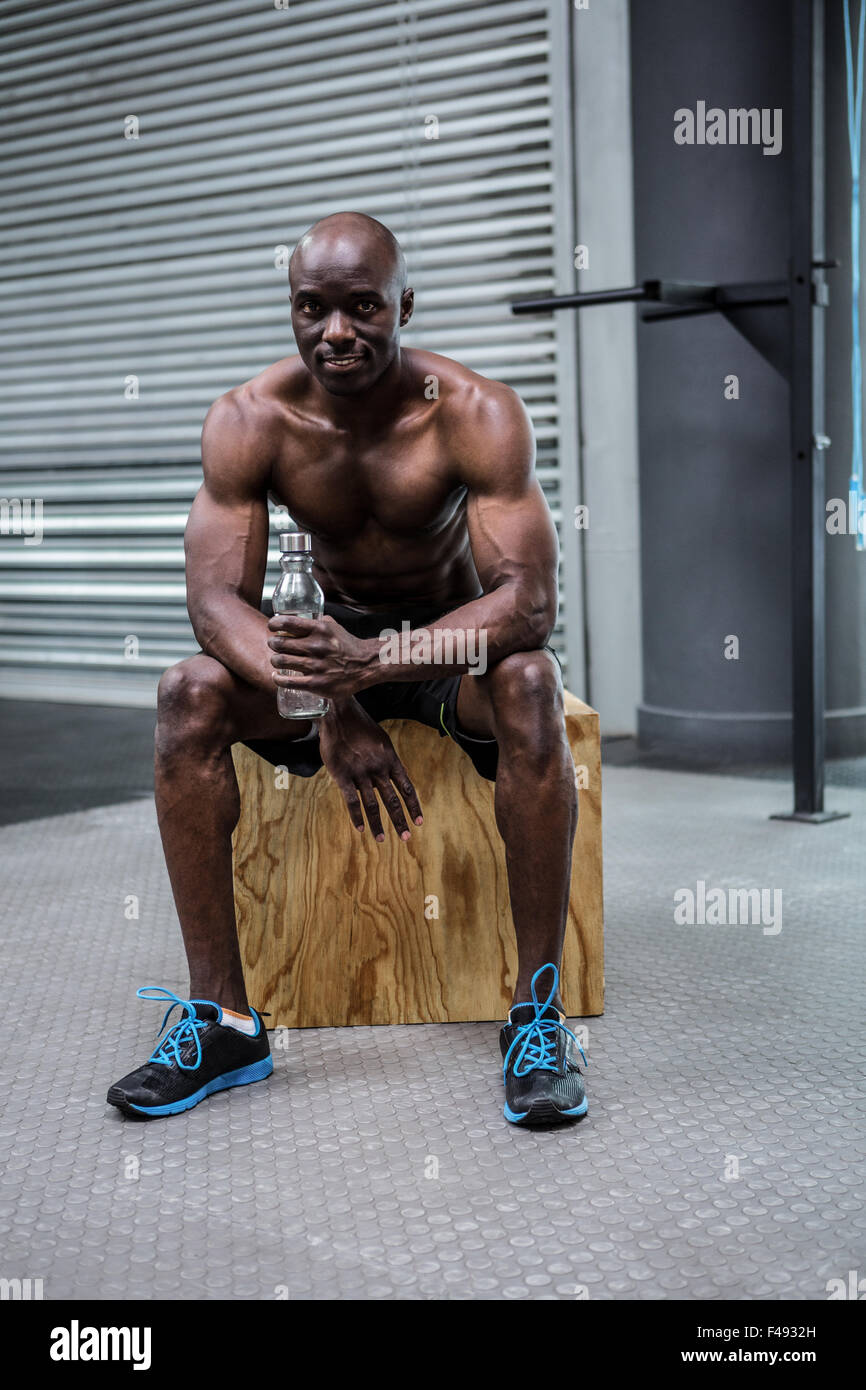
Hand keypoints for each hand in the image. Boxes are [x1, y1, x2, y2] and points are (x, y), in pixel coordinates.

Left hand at [267, 614, 374, 700]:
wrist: (365, 665)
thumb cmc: (348, 646)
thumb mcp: (334, 627)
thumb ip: (317, 622)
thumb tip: (301, 619)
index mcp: (319, 630)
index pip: (287, 622)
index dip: (274, 624)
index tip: (272, 627)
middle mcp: (316, 646)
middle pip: (279, 643)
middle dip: (273, 644)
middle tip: (274, 645)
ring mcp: (315, 666)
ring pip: (280, 661)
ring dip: (275, 660)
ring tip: (277, 660)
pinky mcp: (315, 683)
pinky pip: (287, 681)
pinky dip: (278, 678)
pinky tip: (277, 676)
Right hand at [318, 701, 422, 842]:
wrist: (339, 714)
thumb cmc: (360, 726)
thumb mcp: (381, 741)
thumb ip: (387, 760)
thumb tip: (393, 776)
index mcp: (391, 760)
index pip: (406, 788)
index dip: (413, 806)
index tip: (419, 821)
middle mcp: (379, 768)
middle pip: (393, 800)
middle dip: (400, 820)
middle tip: (407, 837)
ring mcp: (361, 773)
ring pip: (373, 804)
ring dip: (378, 824)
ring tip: (383, 839)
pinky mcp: (343, 776)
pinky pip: (352, 801)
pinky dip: (357, 816)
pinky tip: (360, 829)